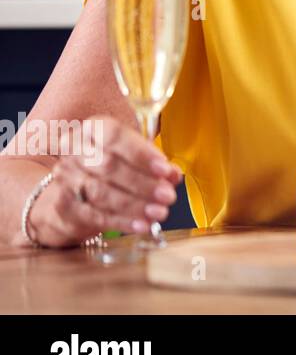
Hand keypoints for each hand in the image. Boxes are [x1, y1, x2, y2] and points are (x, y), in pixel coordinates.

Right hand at [27, 116, 180, 247]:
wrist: (74, 192)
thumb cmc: (111, 168)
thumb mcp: (135, 158)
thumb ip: (155, 164)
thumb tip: (173, 175)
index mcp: (93, 130)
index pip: (114, 136)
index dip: (141, 153)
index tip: (164, 169)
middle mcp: (74, 150)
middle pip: (109, 166)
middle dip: (142, 183)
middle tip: (167, 196)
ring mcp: (66, 178)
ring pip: (101, 192)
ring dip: (134, 205)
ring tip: (158, 212)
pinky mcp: (63, 205)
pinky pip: (94, 215)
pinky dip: (121, 221)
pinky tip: (142, 225)